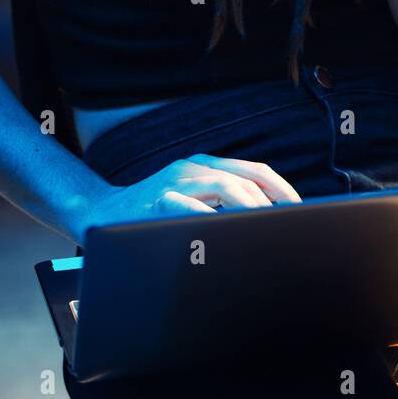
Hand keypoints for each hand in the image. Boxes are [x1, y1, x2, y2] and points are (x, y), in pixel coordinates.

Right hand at [83, 153, 301, 240]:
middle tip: (287, 223)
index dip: (280, 188)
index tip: (299, 208)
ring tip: (264, 224)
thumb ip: (221, 206)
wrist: (98, 214)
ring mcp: (172, 182)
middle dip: (271, 200)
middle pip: (244, 177)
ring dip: (248, 205)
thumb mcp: (192, 202)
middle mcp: (191, 168)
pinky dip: (206, 215)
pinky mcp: (153, 202)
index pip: (253, 170)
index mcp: (204, 166)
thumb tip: (266, 222)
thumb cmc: (152, 214)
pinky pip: (184, 204)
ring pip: (222, 185)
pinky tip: (221, 231)